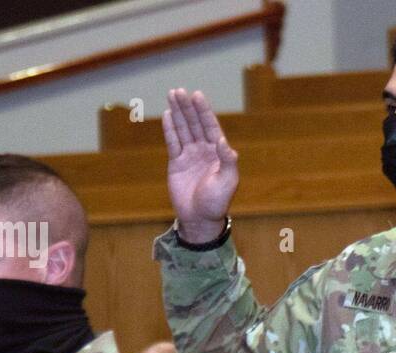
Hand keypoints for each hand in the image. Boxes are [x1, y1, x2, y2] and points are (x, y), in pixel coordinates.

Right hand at [163, 88, 238, 243]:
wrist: (200, 219)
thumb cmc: (217, 202)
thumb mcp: (227, 181)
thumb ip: (227, 160)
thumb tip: (222, 141)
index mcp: (218, 152)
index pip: (210, 126)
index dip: (204, 111)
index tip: (197, 95)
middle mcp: (204, 150)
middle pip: (195, 123)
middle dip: (188, 107)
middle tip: (180, 90)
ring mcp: (190, 155)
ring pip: (183, 129)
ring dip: (178, 112)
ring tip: (172, 94)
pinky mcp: (176, 163)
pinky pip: (173, 142)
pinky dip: (170, 129)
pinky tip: (167, 115)